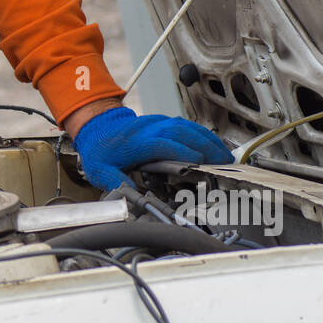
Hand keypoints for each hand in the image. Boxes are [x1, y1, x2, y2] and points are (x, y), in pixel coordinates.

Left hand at [73, 106, 232, 190]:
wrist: (97, 125)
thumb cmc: (101, 149)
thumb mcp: (101, 171)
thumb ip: (116, 184)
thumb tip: (132, 199)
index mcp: (136, 143)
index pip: (164, 145)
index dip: (182, 153)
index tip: (200, 164)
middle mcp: (150, 129)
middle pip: (182, 133)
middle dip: (205, 147)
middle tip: (223, 163)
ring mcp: (158, 123)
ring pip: (187, 127)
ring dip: (208, 140)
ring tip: (225, 156)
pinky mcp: (164, 122)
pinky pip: (187, 125)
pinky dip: (203, 135)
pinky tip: (214, 145)